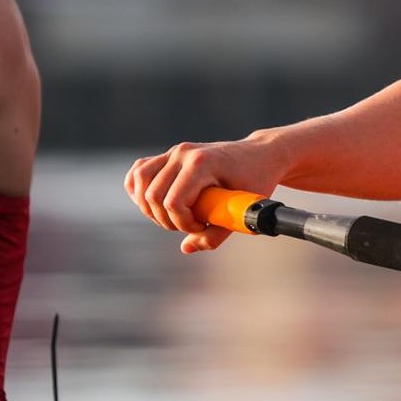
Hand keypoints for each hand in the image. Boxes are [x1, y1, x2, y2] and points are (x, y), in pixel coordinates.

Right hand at [125, 138, 285, 253]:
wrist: (262, 154)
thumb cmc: (257, 179)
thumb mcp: (244, 208)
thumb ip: (217, 233)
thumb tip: (188, 248)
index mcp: (202, 162)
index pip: (173, 202)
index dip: (183, 223)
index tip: (202, 226)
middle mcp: (183, 153)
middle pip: (153, 196)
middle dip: (167, 220)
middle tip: (191, 224)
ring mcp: (174, 152)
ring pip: (139, 181)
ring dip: (149, 207)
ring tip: (173, 217)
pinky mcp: (169, 155)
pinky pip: (139, 172)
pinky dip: (139, 190)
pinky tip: (153, 203)